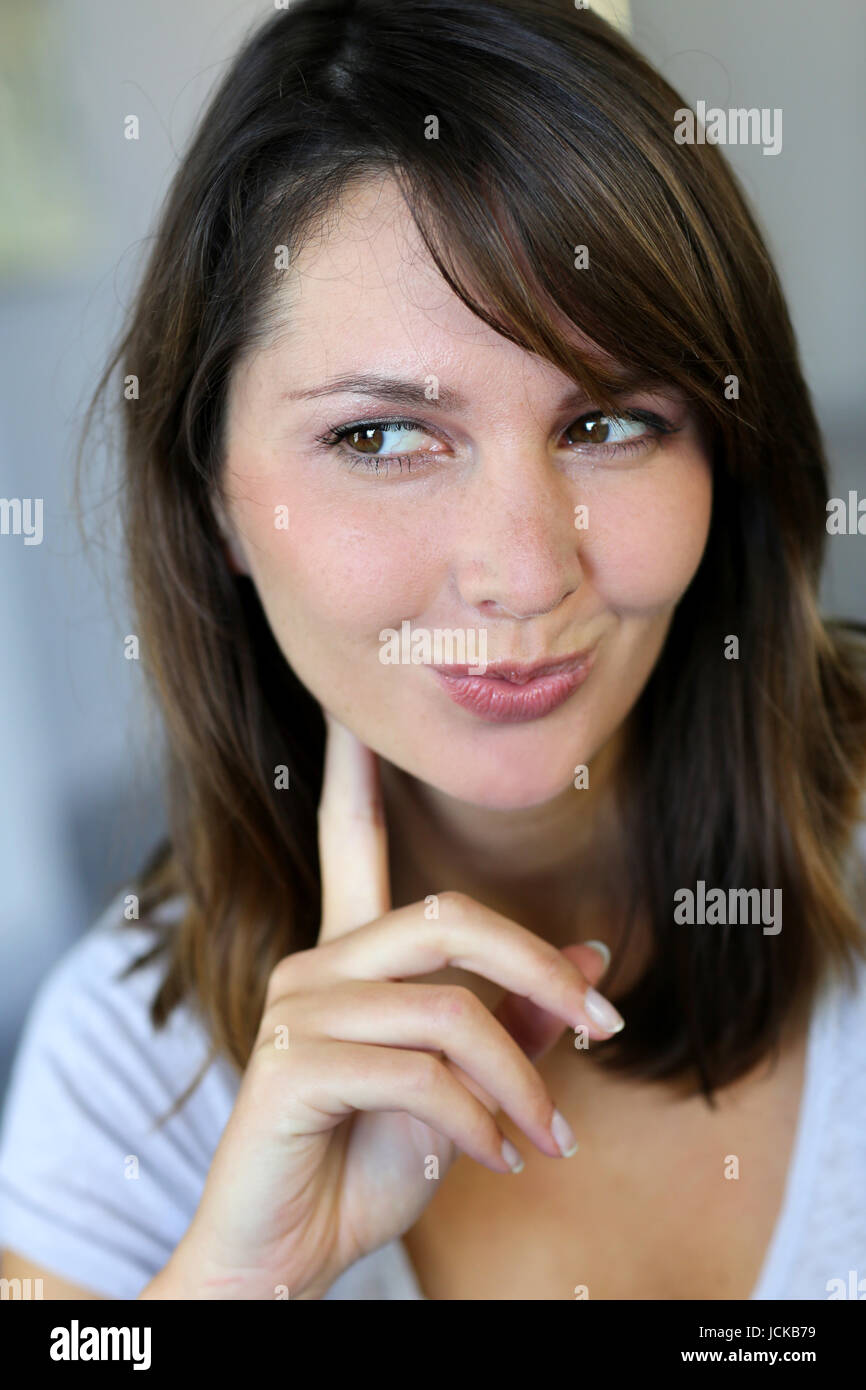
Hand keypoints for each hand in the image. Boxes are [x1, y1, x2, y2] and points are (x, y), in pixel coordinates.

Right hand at [155, 714, 620, 1299]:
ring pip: (451, 1009)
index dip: (351, 770)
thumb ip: (513, 1022)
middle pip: (447, 917)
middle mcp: (314, 964)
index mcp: (345, 955)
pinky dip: (480, 1121)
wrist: (284, 1262)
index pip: (345, 838)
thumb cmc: (362, 1168)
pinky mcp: (291, 1067)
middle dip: (537, 965)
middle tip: (605, 1020)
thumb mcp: (459, 1092)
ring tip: (549, 1135)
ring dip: (521, 1079)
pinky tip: (497, 1160)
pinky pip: (421, 1076)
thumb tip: (590, 955)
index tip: (354, 709)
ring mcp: (297, 1011)